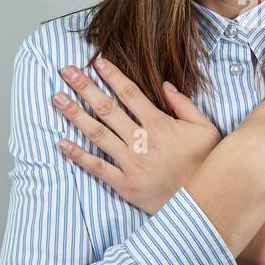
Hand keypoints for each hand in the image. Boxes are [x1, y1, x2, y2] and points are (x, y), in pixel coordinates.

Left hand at [52, 55, 220, 214]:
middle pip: (107, 109)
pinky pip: (98, 168)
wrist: (206, 203)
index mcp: (160, 125)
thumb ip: (185, 105)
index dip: (112, 75)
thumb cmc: (206, 164)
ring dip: (75, 115)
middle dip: (85, 87)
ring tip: (57, 98)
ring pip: (98, 134)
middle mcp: (142, 141)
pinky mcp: (126, 185)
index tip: (96, 61)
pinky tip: (61, 143)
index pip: (130, 94)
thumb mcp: (206, 129)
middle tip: (66, 71)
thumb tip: (165, 85)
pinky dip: (78, 156)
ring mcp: (132, 163)